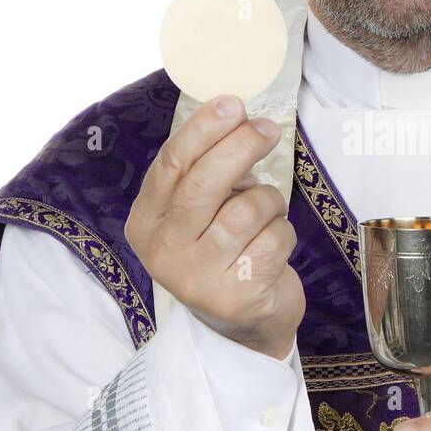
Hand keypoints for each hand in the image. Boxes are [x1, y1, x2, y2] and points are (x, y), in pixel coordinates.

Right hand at [124, 94, 304, 360]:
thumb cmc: (224, 253)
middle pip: (204, 184)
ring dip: (269, 201)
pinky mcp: (237, 297)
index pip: (171, 166)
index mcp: (146, 224)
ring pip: (247, 210)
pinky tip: (272, 248)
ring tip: (267, 213)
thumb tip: (238, 117)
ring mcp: (198, 279)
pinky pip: (274, 239)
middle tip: (267, 128)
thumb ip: (207, 173)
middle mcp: (163, 253)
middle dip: (240, 147)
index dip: (202, 130)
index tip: (232, 102)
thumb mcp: (200, 214)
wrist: (242, 328)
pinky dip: (283, 234)